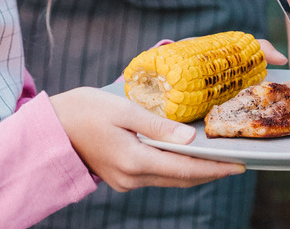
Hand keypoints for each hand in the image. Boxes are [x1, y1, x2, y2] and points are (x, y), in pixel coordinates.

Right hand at [49, 87, 241, 190]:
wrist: (49, 127)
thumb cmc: (84, 109)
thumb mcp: (123, 109)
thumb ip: (158, 125)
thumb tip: (190, 138)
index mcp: (134, 160)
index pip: (185, 169)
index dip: (215, 168)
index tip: (240, 164)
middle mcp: (131, 178)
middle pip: (181, 179)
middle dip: (211, 172)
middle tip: (238, 162)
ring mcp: (125, 181)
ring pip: (170, 179)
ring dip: (195, 171)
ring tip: (219, 159)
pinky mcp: (120, 177)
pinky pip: (157, 176)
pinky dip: (177, 168)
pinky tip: (188, 156)